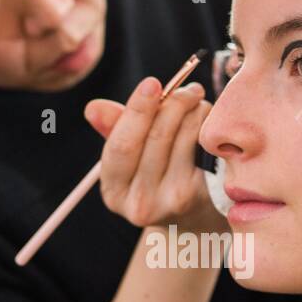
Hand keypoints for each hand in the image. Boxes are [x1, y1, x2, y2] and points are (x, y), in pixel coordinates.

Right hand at [84, 76, 229, 233]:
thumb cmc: (157, 174)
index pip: (121, 145)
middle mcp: (140, 204)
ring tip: (198, 105)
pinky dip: (208, 125)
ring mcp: (173, 203)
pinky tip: (207, 123)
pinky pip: (205, 145)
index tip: (152, 82)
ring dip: (194, 111)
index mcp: (114, 191)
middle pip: (156, 137)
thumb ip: (115, 128)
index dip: (137, 110)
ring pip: (185, 136)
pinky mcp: (202, 196)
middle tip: (189, 87)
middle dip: (173, 102)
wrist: (194, 218)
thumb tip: (94, 108)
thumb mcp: (132, 156)